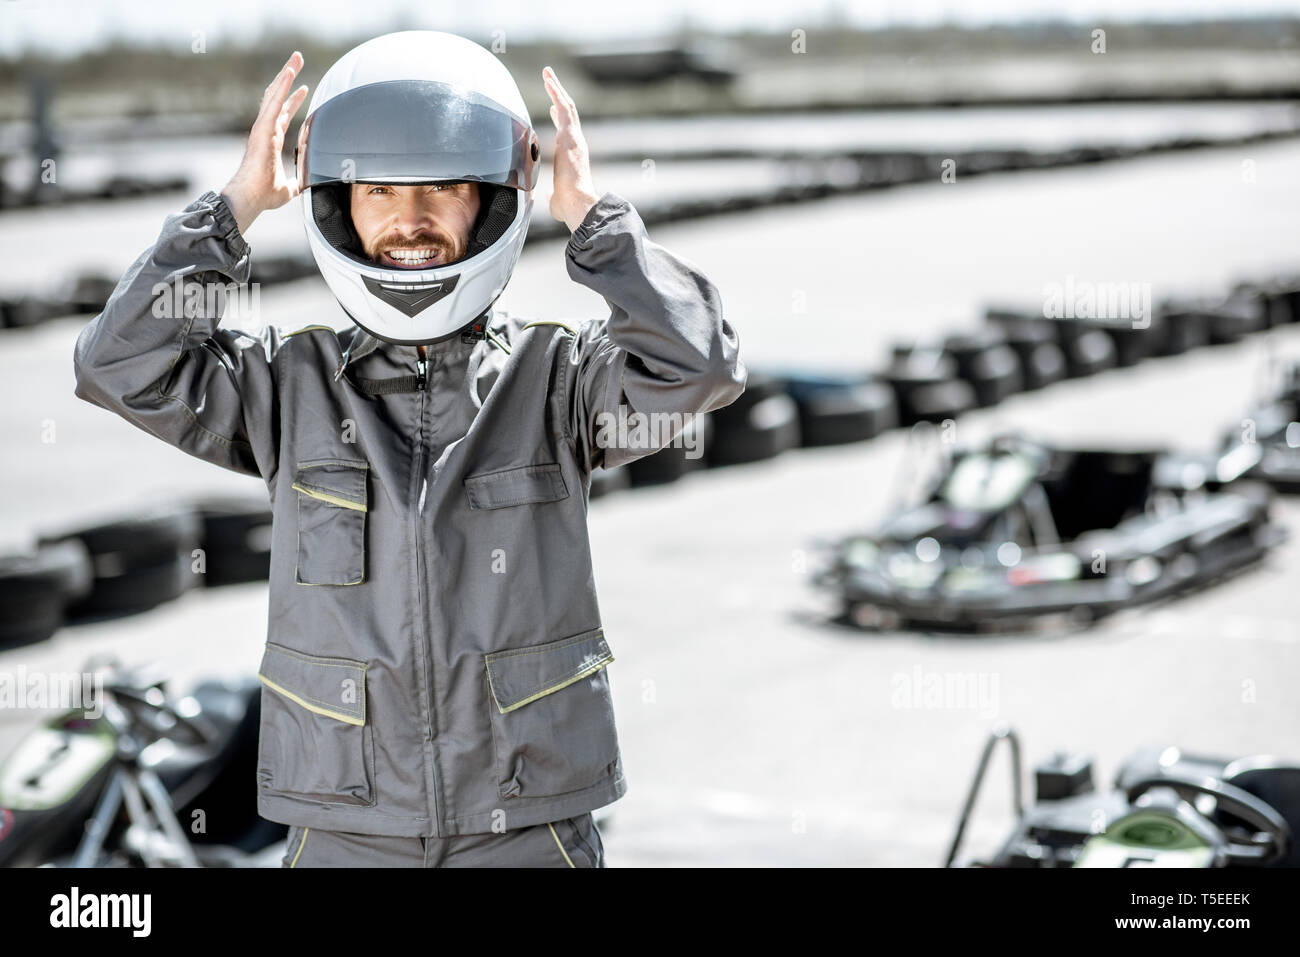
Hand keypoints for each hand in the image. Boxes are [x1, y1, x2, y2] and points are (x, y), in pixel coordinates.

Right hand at [220, 51, 309, 234]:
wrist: (251, 198)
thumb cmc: (263, 195)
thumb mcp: (288, 189)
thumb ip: (296, 182)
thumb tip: (304, 184)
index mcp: (270, 140)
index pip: (283, 114)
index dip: (293, 101)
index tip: (303, 90)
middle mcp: (266, 130)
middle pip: (278, 98)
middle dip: (288, 79)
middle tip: (297, 61)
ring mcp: (263, 128)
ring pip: (275, 95)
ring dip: (286, 76)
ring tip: (296, 59)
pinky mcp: (263, 129)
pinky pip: (274, 103)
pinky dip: (282, 87)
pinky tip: (290, 73)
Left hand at [542, 66, 599, 232]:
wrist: (578, 204)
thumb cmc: (568, 206)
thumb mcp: (555, 199)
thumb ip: (551, 195)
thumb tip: (547, 197)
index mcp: (572, 156)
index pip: (565, 131)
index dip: (558, 118)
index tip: (551, 108)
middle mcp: (575, 143)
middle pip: (567, 113)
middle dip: (557, 95)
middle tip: (549, 80)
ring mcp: (574, 138)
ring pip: (566, 106)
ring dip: (556, 88)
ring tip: (547, 73)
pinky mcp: (571, 136)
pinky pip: (564, 108)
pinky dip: (556, 93)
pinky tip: (549, 81)